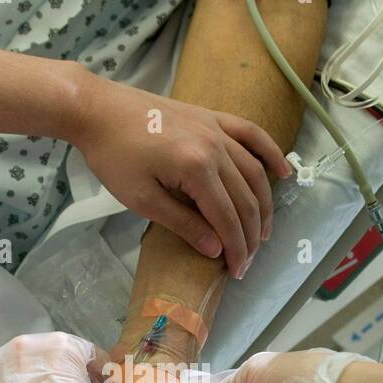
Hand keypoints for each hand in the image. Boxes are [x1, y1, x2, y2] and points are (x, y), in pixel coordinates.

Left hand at [68, 74, 290, 278]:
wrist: (98, 110)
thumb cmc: (112, 156)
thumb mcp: (142, 200)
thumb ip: (182, 224)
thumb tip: (215, 249)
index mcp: (196, 168)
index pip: (227, 218)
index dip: (236, 249)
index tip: (237, 272)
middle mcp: (215, 146)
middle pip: (246, 199)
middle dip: (250, 235)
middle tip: (248, 260)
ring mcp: (216, 128)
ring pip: (254, 172)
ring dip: (264, 204)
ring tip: (263, 232)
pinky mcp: (212, 117)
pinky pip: (250, 134)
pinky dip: (270, 152)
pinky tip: (284, 171)